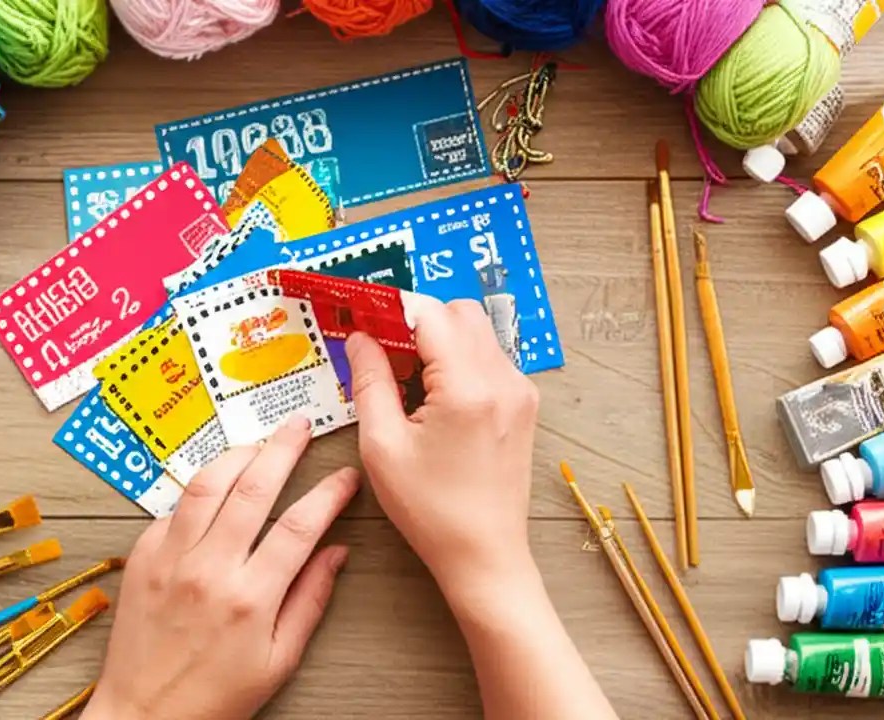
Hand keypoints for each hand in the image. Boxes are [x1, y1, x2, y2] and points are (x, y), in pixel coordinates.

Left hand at [82, 416, 358, 719]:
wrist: (144, 716)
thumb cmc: (213, 698)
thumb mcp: (278, 660)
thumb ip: (310, 601)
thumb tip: (335, 554)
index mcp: (250, 598)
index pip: (300, 526)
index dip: (328, 494)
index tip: (345, 478)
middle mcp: (208, 570)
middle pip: (254, 488)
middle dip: (283, 449)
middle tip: (299, 428)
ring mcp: (170, 559)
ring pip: (207, 485)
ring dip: (237, 456)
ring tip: (258, 443)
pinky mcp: (142, 557)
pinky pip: (174, 508)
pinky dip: (199, 491)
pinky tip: (216, 488)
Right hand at [345, 298, 539, 596]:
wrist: (484, 555)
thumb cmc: (431, 510)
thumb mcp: (382, 446)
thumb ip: (370, 381)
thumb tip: (360, 338)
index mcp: (468, 388)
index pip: (430, 314)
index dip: (392, 309)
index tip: (363, 318)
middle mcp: (503, 380)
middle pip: (459, 313)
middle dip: (417, 321)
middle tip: (382, 349)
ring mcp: (519, 392)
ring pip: (476, 332)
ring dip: (439, 340)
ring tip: (405, 377)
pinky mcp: (523, 405)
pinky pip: (489, 359)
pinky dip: (458, 361)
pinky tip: (432, 395)